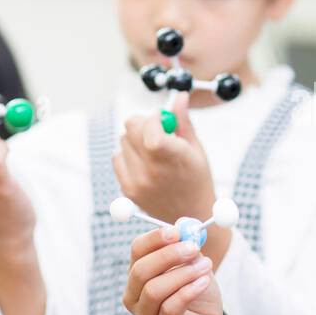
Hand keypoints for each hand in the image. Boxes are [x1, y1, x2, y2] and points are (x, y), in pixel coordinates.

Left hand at [114, 95, 230, 261]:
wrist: (191, 218)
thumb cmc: (198, 180)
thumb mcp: (196, 149)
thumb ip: (183, 121)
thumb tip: (179, 96)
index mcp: (171, 156)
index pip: (147, 124)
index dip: (154, 118)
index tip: (163, 120)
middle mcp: (151, 169)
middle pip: (130, 128)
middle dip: (143, 124)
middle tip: (158, 132)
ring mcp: (136, 180)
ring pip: (123, 142)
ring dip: (135, 141)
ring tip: (154, 153)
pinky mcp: (127, 189)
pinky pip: (118, 159)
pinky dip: (128, 157)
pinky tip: (145, 165)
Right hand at [124, 224, 226, 314]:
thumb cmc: (198, 295)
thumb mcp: (196, 266)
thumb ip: (189, 248)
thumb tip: (185, 226)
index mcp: (139, 273)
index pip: (137, 250)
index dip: (155, 238)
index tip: (177, 231)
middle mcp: (135, 295)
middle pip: (141, 270)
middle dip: (168, 256)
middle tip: (193, 248)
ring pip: (154, 290)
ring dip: (182, 274)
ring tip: (206, 266)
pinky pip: (169, 308)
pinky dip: (188, 292)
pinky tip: (203, 283)